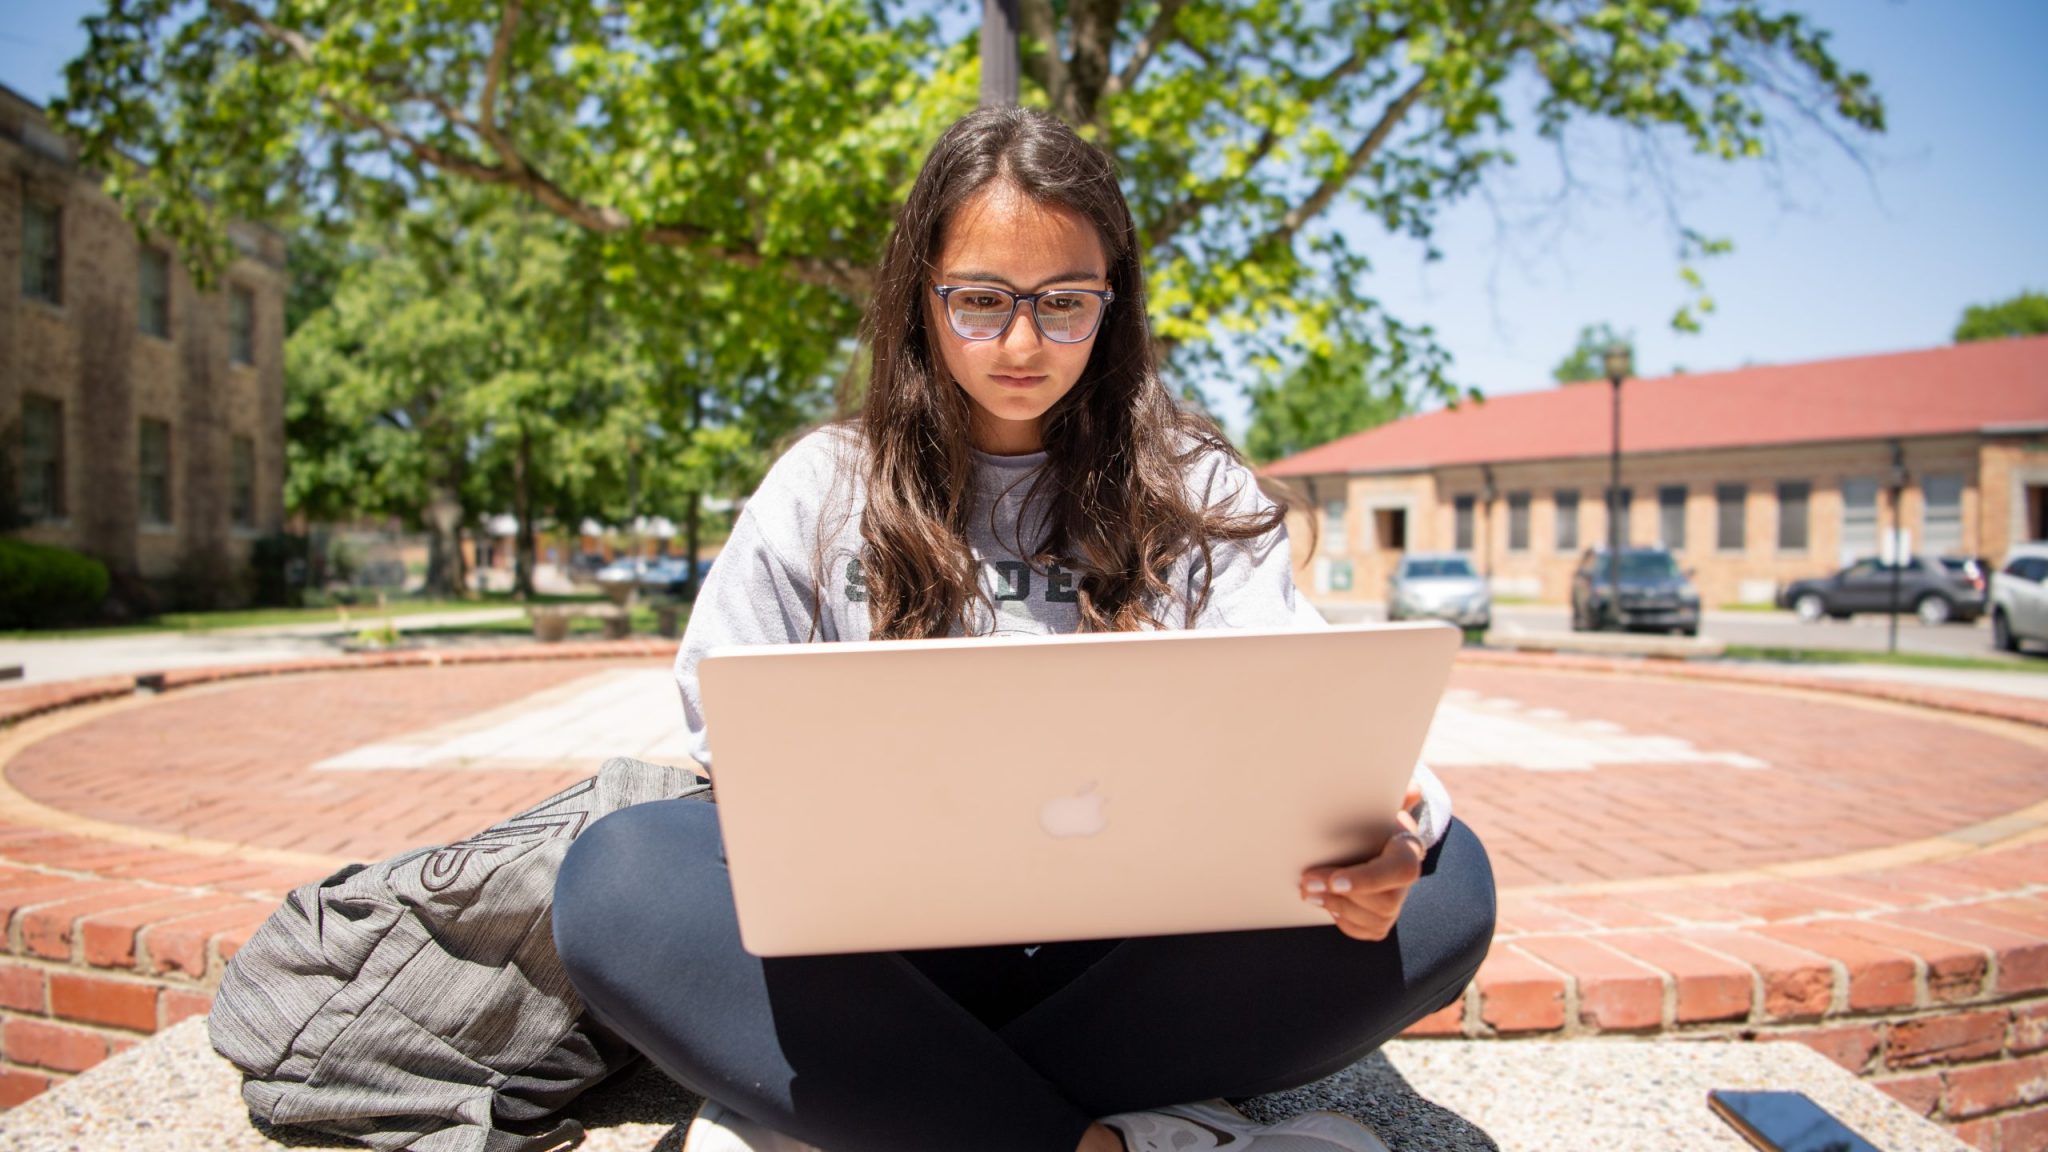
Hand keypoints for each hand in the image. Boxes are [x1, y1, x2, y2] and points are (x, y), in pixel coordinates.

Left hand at [1299, 785, 1426, 941]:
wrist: (1373, 847)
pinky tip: (1324, 901)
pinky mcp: (1379, 924)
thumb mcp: (1381, 806)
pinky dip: (1341, 918)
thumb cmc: (1373, 824)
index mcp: (1407, 854)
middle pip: (1382, 902)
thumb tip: (1413, 788)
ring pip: (1370, 919)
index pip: (1398, 872)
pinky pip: (1361, 930)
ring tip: (1308, 891)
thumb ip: (1395, 795)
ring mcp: (1394, 908)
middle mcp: (1406, 886)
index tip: (1335, 880)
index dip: (1367, 879)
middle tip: (1306, 882)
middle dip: (1340, 894)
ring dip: (1335, 905)